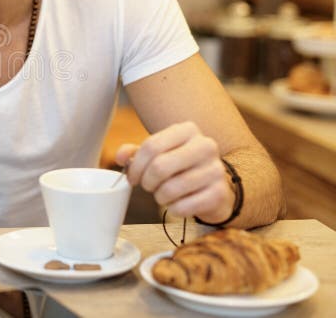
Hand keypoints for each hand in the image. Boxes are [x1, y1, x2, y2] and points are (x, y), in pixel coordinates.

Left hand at [115, 121, 234, 222]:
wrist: (215, 186)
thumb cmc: (181, 167)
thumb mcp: (159, 154)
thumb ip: (136, 152)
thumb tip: (120, 157)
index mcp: (187, 130)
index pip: (151, 146)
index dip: (135, 166)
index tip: (133, 177)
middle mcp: (205, 146)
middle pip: (159, 166)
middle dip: (147, 182)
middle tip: (148, 186)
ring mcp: (215, 169)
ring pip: (171, 188)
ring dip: (160, 197)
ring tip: (163, 195)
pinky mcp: (219, 193)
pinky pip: (184, 206)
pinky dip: (174, 209)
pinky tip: (178, 204)